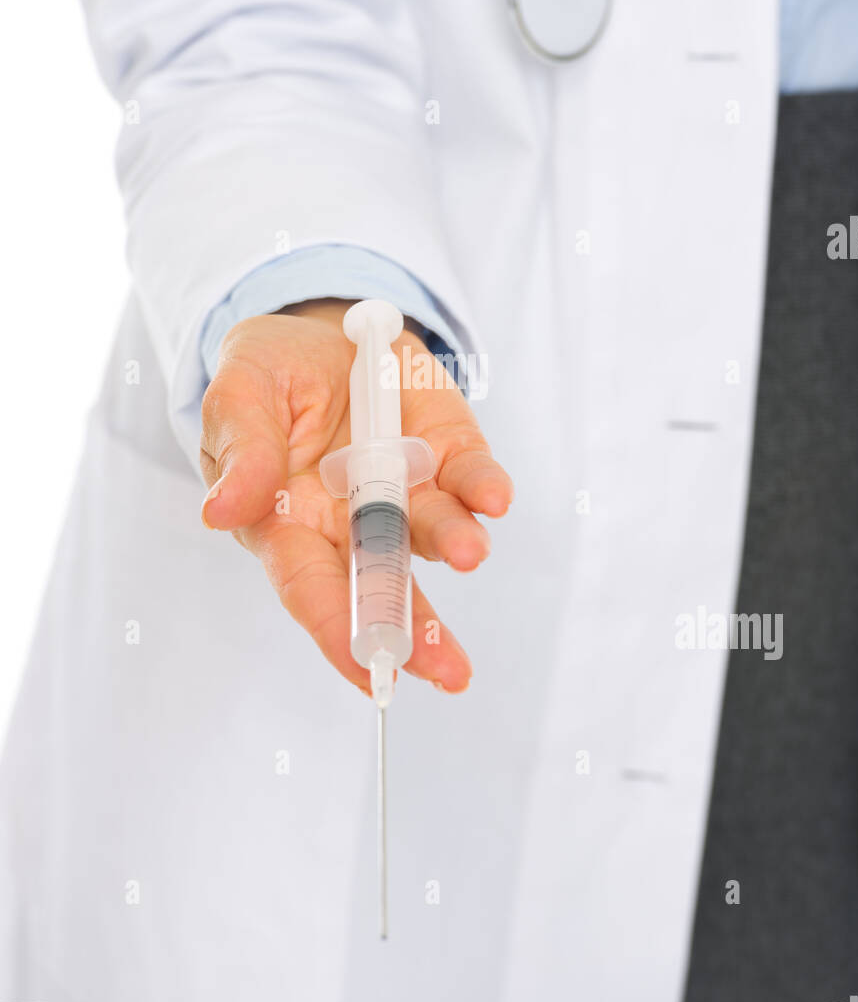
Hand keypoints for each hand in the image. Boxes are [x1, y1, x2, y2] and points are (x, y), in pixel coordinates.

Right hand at [199, 300, 511, 694]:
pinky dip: (483, 487)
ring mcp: (407, 489)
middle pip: (386, 584)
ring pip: (435, 532)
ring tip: (468, 552)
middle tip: (449, 672)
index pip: (312, 587)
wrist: (321, 328)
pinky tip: (493, 499)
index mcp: (289, 522)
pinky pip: (469, 476)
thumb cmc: (265, 375)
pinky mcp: (448, 452)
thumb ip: (240, 449)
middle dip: (420, 631)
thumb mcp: (237, 394)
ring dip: (454, 543)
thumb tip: (220, 512)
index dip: (339, 631)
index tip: (369, 669)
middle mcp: (354, 521)